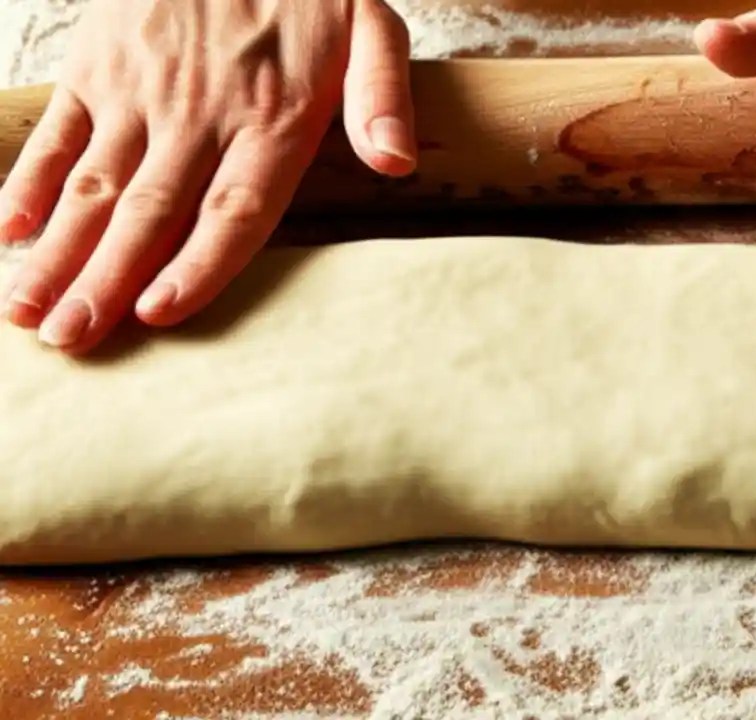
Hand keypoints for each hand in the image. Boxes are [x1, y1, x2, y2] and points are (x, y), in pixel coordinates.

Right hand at [0, 0, 416, 353]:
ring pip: (95, 182)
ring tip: (28, 312)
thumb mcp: (371, 27)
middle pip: (152, 211)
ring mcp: (139, 90)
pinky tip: (7, 230)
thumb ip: (382, 97)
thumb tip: (396, 164)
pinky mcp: (97, 64)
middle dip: (105, 280)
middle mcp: (199, 114)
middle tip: (70, 342)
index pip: (232, 208)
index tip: (156, 313)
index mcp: (271, 118)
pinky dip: (28, 179)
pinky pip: (58, 131)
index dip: (196, 263)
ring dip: (57, 249)